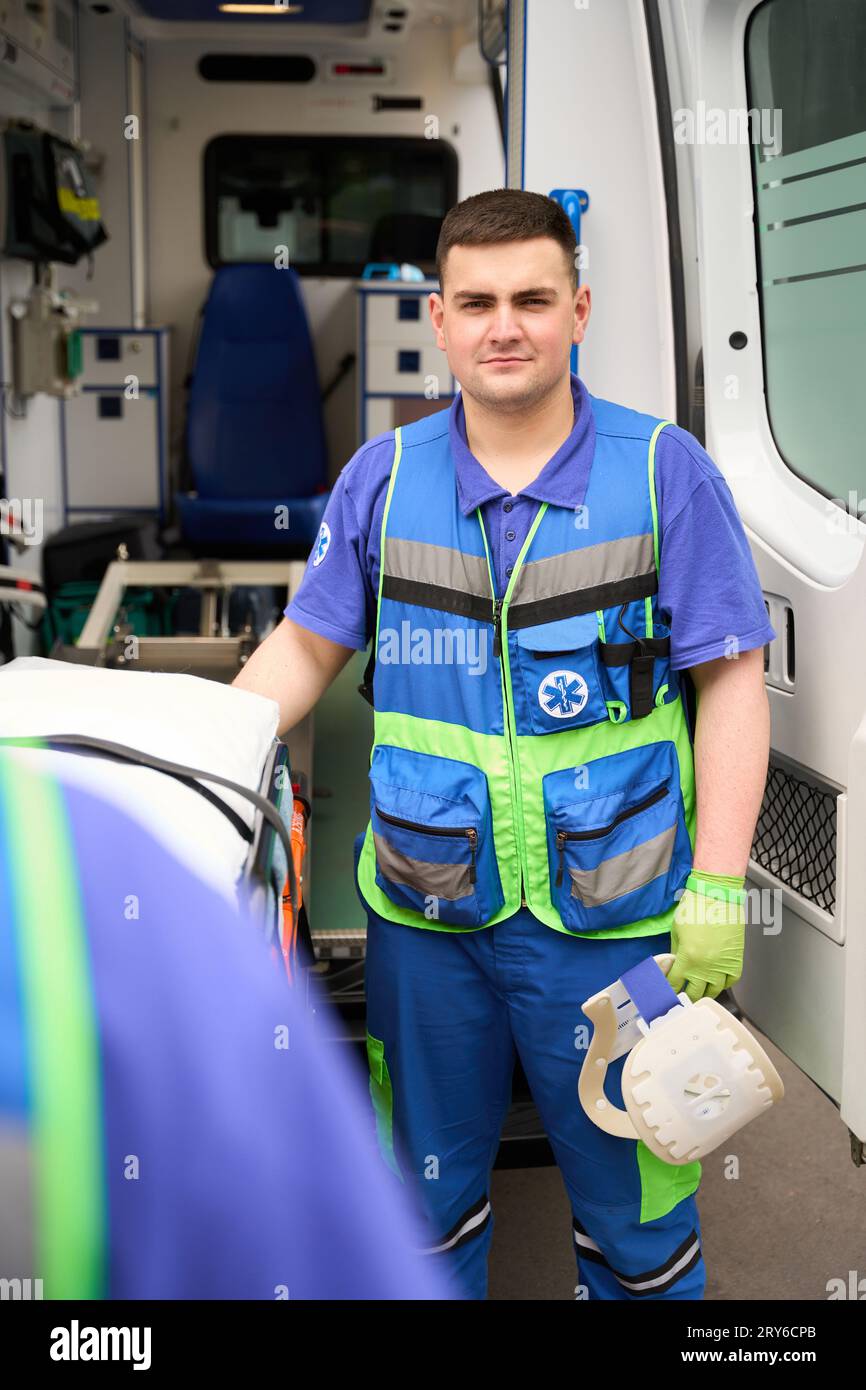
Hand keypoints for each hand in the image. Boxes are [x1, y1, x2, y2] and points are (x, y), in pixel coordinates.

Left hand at [667, 873, 744, 1002]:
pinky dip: (723, 984)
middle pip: (694, 994)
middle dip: (685, 997)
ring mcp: (723, 965)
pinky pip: (730, 981)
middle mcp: (706, 966)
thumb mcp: (676, 931)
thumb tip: (675, 966)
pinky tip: (717, 981)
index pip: (675, 984)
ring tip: (698, 992)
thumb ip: (675, 953)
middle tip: (681, 996)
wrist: (718, 895)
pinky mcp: (736, 960)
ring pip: (714, 992)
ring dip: (704, 993)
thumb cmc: (696, 908)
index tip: (666, 993)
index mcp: (688, 959)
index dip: (668, 990)